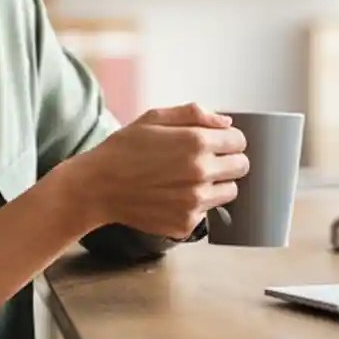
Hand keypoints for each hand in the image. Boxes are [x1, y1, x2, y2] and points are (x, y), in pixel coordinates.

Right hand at [61, 103, 248, 239]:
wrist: (97, 187)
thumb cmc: (124, 149)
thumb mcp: (155, 117)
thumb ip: (194, 114)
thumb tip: (226, 123)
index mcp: (196, 142)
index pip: (239, 141)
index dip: (228, 139)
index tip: (215, 142)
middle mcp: (200, 173)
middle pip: (242, 167)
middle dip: (228, 160)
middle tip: (206, 160)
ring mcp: (195, 201)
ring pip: (230, 191)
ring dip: (217, 184)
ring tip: (189, 179)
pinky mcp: (186, 223)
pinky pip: (208, 212)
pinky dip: (197, 204)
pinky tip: (174, 196)